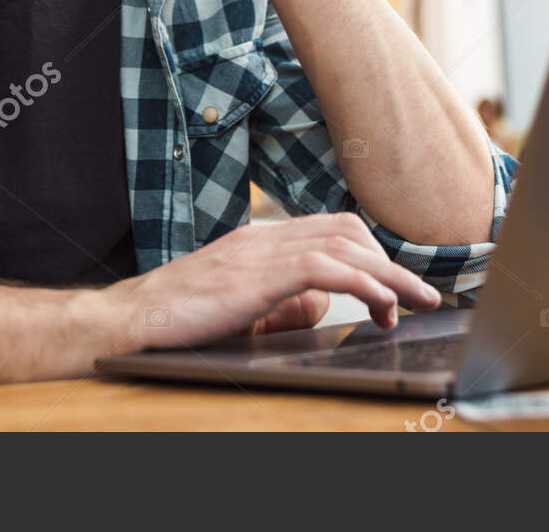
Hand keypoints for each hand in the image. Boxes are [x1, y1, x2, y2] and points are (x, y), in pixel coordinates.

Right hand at [100, 213, 441, 350]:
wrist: (131, 319)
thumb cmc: (180, 318)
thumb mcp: (243, 309)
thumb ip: (284, 303)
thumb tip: (324, 305)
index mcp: (263, 241)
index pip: (333, 229)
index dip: (373, 255)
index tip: (395, 288)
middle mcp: (266, 238)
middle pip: (349, 231)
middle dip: (392, 263)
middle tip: (417, 298)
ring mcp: (261, 252)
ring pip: (346, 246)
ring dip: (390, 274)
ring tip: (415, 302)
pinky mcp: (258, 276)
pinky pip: (325, 269)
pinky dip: (364, 284)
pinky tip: (382, 304)